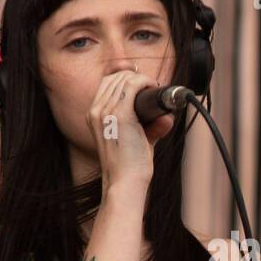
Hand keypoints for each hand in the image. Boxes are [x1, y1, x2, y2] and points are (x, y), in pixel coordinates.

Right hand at [86, 70, 176, 187]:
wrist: (124, 182)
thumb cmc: (129, 166)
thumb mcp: (136, 141)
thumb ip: (150, 128)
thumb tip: (167, 118)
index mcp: (94, 116)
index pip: (106, 83)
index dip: (124, 77)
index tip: (142, 82)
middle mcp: (96, 111)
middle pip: (115, 78)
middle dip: (135, 77)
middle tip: (151, 87)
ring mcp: (106, 112)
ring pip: (124, 79)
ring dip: (142, 79)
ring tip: (154, 88)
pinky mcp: (120, 115)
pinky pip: (133, 85)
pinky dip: (145, 81)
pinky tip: (154, 87)